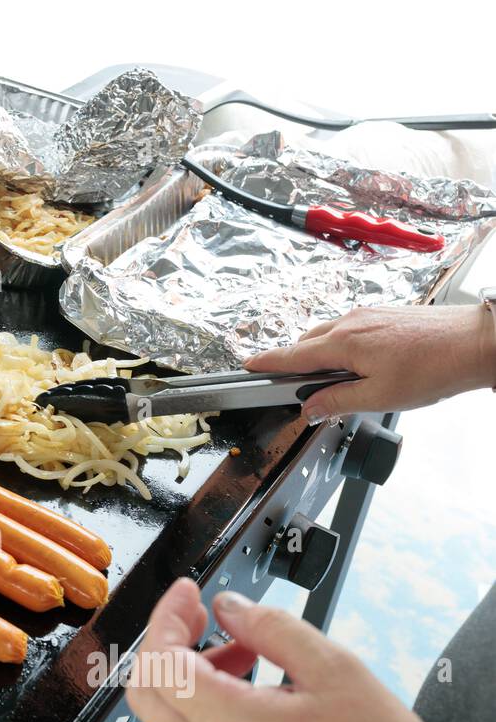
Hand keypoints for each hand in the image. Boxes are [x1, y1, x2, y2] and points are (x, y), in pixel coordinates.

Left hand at [125, 578, 477, 721]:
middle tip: (197, 617)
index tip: (186, 594)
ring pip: (171, 718)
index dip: (166, 616)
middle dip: (165, 643)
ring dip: (190, 675)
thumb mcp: (335, 669)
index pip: (161, 662)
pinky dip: (207, 707)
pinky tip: (252, 690)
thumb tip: (229, 607)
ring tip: (243, 651)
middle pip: (147, 692)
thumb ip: (271, 628)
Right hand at [243, 305, 495, 420]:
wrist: (477, 342)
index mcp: (343, 343)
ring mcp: (369, 315)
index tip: (248, 366)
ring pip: (328, 334)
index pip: (292, 355)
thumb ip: (337, 401)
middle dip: (295, 362)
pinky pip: (349, 329)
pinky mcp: (385, 314)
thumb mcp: (379, 397)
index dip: (267, 362)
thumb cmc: (434, 367)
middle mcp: (351, 322)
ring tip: (332, 380)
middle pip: (307, 343)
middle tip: (296, 388)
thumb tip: (310, 407)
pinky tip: (358, 364)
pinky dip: (341, 345)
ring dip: (320, 354)